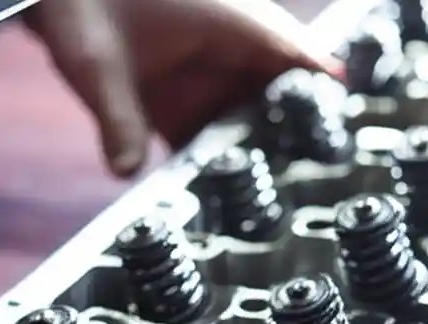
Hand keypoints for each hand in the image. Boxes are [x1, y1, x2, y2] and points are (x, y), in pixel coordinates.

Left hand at [27, 0, 340, 176]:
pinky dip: (214, 154)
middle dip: (291, 134)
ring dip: (253, 150)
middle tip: (314, 183)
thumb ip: (118, 120)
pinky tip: (216, 192)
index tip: (347, 125)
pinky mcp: (174, 91)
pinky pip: (207, 126)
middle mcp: (223, 45)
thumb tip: (129, 172)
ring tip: (274, 201)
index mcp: (226, 23)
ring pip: (243, 114)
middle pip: (275, 92)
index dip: (322, 88)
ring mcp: (200, 68)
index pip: (292, 55)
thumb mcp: (97, 65)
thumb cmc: (80, 4)